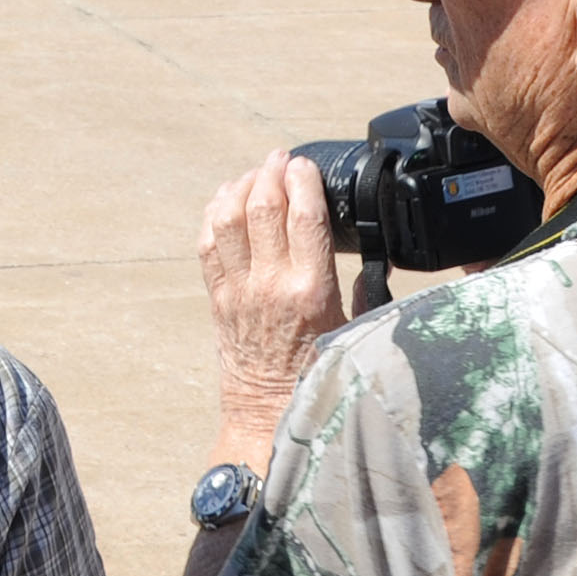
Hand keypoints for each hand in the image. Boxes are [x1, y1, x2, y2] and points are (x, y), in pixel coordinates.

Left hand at [198, 152, 349, 460]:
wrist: (271, 415)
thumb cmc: (320, 378)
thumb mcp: (354, 331)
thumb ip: (363, 290)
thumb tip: (370, 258)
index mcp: (311, 290)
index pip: (304, 216)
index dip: (302, 180)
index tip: (306, 164)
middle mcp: (270, 284)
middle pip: (261, 207)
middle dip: (270, 173)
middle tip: (281, 160)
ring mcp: (238, 289)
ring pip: (227, 218)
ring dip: (239, 187)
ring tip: (255, 174)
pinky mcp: (217, 298)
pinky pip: (207, 244)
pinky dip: (214, 215)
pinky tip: (226, 201)